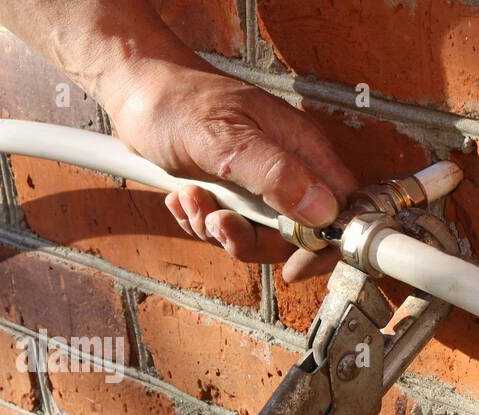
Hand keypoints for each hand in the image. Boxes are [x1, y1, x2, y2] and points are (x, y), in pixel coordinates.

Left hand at [107, 63, 358, 281]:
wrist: (135, 88)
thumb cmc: (176, 101)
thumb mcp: (224, 140)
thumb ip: (276, 174)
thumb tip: (322, 210)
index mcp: (302, 149)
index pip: (343, 210)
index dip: (326, 245)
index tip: (296, 263)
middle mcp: (289, 167)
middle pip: (298, 235)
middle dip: (254, 241)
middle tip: (220, 223)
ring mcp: (262, 181)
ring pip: (261, 236)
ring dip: (221, 230)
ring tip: (193, 200)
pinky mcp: (236, 190)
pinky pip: (233, 227)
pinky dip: (205, 222)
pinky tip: (186, 196)